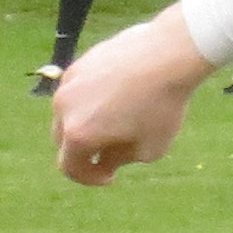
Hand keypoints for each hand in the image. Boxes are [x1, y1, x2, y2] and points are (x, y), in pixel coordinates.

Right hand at [51, 7, 210, 185]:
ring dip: (86, 125)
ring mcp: (69, 82)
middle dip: (85, 152)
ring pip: (69, 113)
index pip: (69, 167)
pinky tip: (119, 100)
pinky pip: (78, 92)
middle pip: (64, 140)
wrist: (168, 54)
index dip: (89, 178)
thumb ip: (118, 161)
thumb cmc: (162, 106)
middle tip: (114, 153)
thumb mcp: (148, 149)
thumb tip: (103, 161)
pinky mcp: (80, 63)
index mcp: (77, 134)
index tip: (110, 176)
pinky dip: (91, 102)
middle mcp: (64, 107)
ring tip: (118, 124)